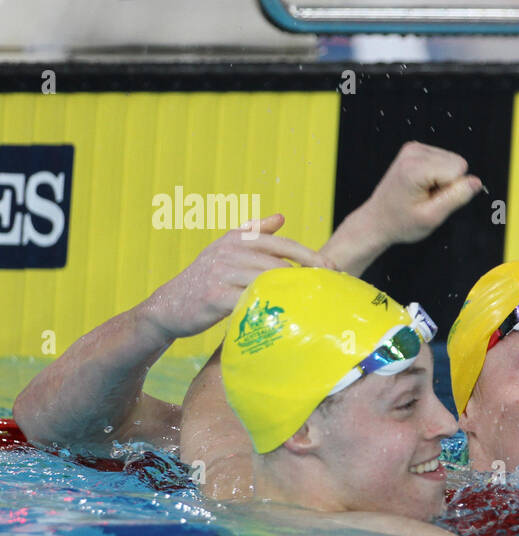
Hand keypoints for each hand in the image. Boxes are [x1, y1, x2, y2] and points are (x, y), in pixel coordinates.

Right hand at [140, 214, 332, 340]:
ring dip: (294, 294)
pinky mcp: (216, 295)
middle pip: (281, 264)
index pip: (283, 244)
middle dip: (307, 278)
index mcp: (236, 239)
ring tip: (315, 306)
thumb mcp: (225, 249)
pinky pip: (252, 301)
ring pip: (269, 281)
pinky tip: (288, 319)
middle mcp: (229, 251)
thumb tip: (281, 217)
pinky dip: (271, 309)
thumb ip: (252, 232)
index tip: (333, 268)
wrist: (168, 307)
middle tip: (330, 291)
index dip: (310, 256)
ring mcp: (222, 273)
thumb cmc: (205, 280)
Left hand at [357, 142, 481, 247]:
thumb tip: (476, 182)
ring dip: (443, 180)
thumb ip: (456, 198)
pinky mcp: (415, 149)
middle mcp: (413, 152)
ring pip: (452, 161)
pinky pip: (443, 159)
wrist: (378, 219)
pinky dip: (437, 174)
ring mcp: (413, 149)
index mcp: (415, 168)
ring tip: (423, 193)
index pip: (459, 169)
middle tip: (428, 198)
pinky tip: (421, 186)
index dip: (453, 190)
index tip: (434, 200)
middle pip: (457, 162)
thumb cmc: (401, 222)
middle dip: (449, 183)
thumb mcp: (432, 217)